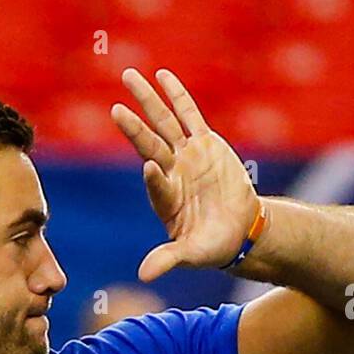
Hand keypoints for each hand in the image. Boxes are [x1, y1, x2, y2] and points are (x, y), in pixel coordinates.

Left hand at [111, 68, 259, 280]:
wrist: (238, 230)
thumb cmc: (212, 246)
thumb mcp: (193, 255)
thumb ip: (169, 259)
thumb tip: (144, 277)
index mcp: (167, 200)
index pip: (157, 186)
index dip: (155, 179)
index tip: (151, 168)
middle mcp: (171, 173)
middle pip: (150, 146)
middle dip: (134, 128)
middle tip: (115, 110)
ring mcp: (186, 155)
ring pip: (164, 122)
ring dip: (148, 100)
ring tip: (129, 75)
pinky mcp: (204, 143)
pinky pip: (188, 114)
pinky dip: (177, 95)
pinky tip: (162, 76)